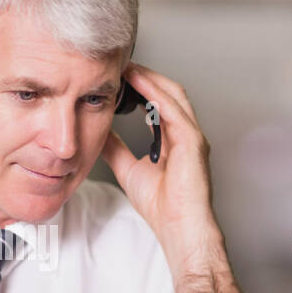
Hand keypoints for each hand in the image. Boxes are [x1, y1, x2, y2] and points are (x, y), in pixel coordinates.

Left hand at [101, 62, 241, 292]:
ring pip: (173, 94)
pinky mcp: (193, 142)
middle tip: (121, 63)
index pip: (159, 102)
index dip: (141, 86)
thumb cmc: (163, 206)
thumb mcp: (128, 169)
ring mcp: (192, 136)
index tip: (118, 76)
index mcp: (174, 139)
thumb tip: (98, 131)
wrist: (179, 229)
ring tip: (127, 66)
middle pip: (168, 91)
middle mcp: (186, 133)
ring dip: (150, 78)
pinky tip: (139, 83)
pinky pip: (174, 110)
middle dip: (146, 74)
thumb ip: (116, 148)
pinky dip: (156, 94)